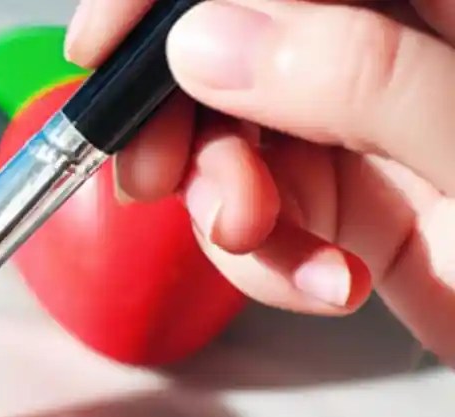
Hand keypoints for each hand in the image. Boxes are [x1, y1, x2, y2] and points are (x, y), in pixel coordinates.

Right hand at [68, 0, 454, 361]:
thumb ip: (356, 77)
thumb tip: (209, 43)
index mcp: (425, 0)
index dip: (160, 0)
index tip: (100, 48)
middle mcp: (383, 51)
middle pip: (226, 48)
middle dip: (175, 121)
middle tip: (158, 175)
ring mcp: (360, 128)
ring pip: (228, 139)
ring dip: (217, 204)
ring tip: (255, 239)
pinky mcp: (350, 200)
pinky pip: (259, 215)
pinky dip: (264, 264)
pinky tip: (323, 282)